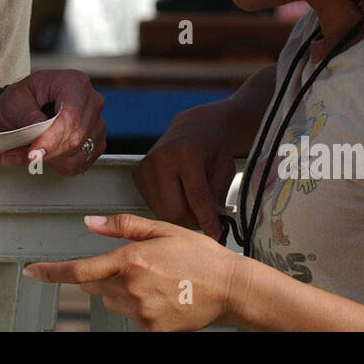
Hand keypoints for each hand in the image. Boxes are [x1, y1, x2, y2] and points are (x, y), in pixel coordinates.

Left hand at [0, 70, 105, 174]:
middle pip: (76, 137)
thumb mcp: (16, 101)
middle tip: (20, 155)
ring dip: (49, 159)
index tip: (34, 153)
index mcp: (74, 83)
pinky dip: (57, 165)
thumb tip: (40, 136)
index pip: (70, 117)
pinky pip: (79, 163)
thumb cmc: (23, 98)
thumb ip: (29, 118)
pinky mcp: (96, 142)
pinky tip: (44, 155)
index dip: (53, 138)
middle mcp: (91, 101)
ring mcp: (97, 122)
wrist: (25, 106)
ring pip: (77, 153)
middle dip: (47, 152)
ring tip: (28, 153)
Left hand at [24, 214, 240, 331]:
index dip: (52, 272)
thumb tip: (90, 223)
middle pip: (94, 285)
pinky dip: (138, 307)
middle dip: (101, 274)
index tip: (32, 272)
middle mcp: (132, 289)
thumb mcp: (162, 229)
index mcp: (131, 260)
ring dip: (121, 290)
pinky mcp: (152, 330)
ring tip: (156, 279)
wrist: (230, 288)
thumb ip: (123, 226)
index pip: (80, 270)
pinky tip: (161, 296)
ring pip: (111, 301)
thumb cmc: (199, 255)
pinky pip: (131, 318)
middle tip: (133, 264)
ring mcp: (142, 313)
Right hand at [132, 103, 234, 239]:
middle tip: (204, 216)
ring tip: (192, 203)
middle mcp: (161, 159)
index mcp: (186, 153)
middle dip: (192, 220)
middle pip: (174, 211)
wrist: (192, 128)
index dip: (208, 220)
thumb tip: (212, 227)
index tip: (216, 235)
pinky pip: (152, 206)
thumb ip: (217, 197)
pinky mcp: (138, 175)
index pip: (197, 198)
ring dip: (180, 216)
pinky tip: (178, 195)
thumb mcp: (224, 169)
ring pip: (162, 213)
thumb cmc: (210, 147)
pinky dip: (167, 208)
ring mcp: (146, 166)